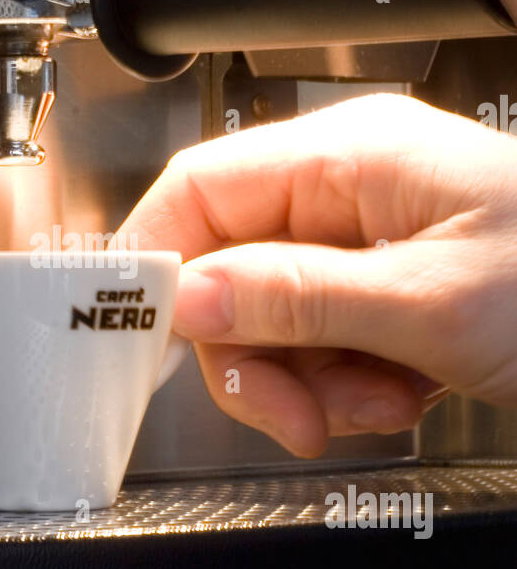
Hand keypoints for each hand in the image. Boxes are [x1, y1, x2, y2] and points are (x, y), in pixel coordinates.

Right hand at [118, 94, 516, 456]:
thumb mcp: (433, 302)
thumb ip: (299, 296)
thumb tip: (189, 297)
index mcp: (351, 157)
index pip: (202, 189)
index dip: (157, 260)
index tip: (135, 335)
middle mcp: (351, 194)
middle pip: (231, 272)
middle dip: (251, 354)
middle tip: (289, 412)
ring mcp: (372, 249)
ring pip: (274, 323)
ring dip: (310, 384)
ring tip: (378, 403)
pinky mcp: (393, 299)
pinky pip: (325, 349)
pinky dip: (350, 391)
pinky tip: (403, 398)